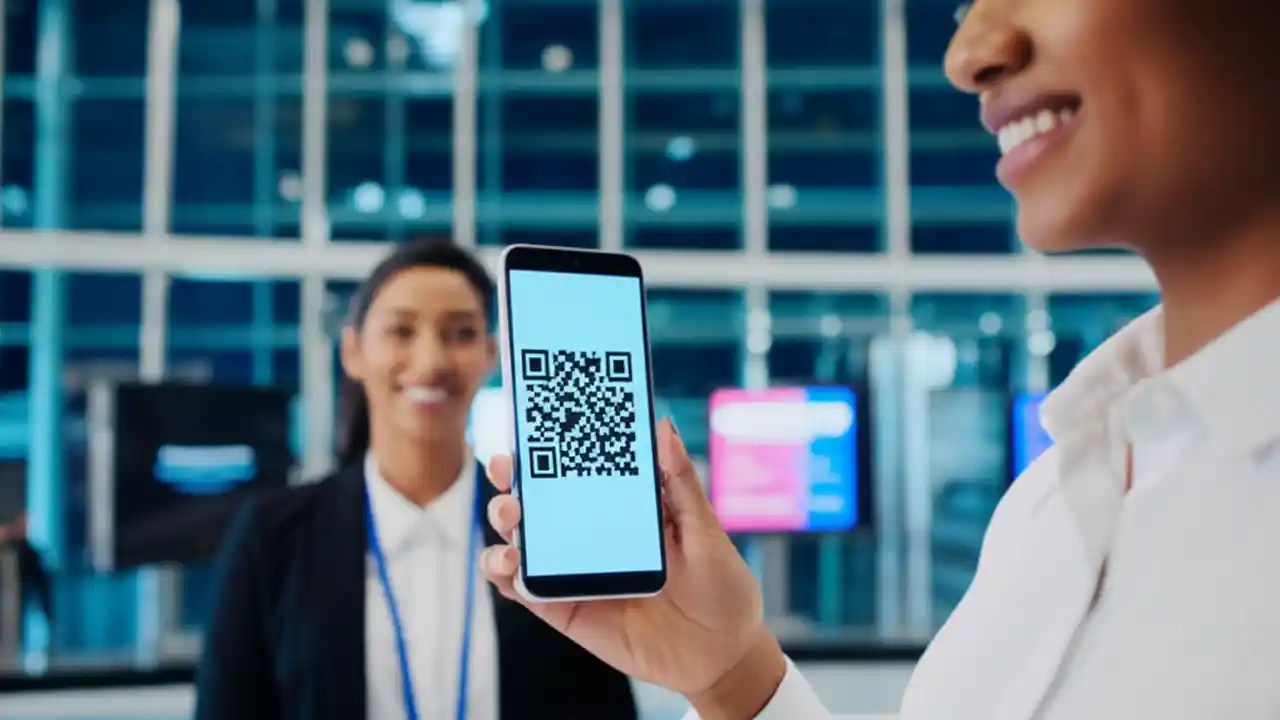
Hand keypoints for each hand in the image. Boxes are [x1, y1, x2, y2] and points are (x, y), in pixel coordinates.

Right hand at [481, 420, 786, 715]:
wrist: (724, 655)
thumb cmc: (721, 586)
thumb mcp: (706, 529)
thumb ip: (680, 482)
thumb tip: (662, 427)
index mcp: (621, 506)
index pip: (576, 467)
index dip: (548, 445)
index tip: (533, 423)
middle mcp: (590, 534)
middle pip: (536, 498)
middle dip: (512, 476)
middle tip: (509, 468)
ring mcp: (575, 571)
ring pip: (521, 539)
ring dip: (502, 521)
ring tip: (510, 515)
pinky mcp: (566, 610)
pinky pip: (524, 590)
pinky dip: (505, 575)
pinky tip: (508, 563)